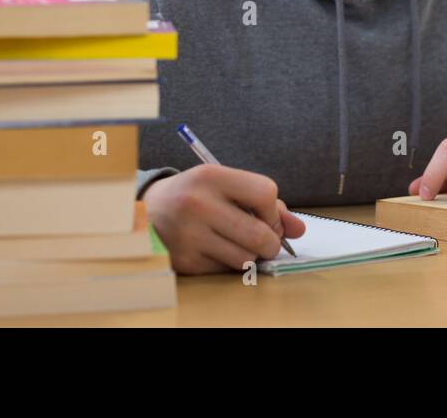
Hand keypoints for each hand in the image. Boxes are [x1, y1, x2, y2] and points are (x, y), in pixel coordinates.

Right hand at [142, 165, 305, 274]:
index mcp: (211, 176)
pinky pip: (225, 271)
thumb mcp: (224, 185)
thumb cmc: (195, 195)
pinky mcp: (184, 261)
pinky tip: (216, 250)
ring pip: (246, 258)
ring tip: (238, 244)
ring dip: (251, 256)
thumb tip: (299, 229)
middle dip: (271, 242)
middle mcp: (198, 204)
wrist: (147, 212)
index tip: (266, 217)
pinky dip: (228, 264)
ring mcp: (189, 235)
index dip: (273, 211)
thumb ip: (264, 204)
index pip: (265, 193)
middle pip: (261, 235)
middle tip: (265, 241)